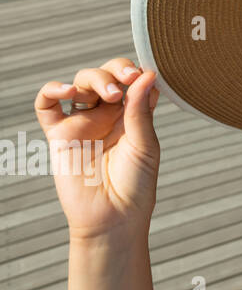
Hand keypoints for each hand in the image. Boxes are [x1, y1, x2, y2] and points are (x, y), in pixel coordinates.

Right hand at [33, 58, 160, 240]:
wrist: (112, 218)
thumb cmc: (135, 185)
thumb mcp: (144, 144)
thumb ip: (140, 110)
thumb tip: (147, 74)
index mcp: (133, 114)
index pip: (132, 80)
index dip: (136, 72)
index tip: (144, 74)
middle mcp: (107, 115)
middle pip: (106, 76)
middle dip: (115, 71)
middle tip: (125, 82)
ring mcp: (83, 123)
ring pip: (80, 83)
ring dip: (94, 79)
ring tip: (109, 93)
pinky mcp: (60, 135)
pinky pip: (47, 106)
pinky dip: (52, 91)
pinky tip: (66, 90)